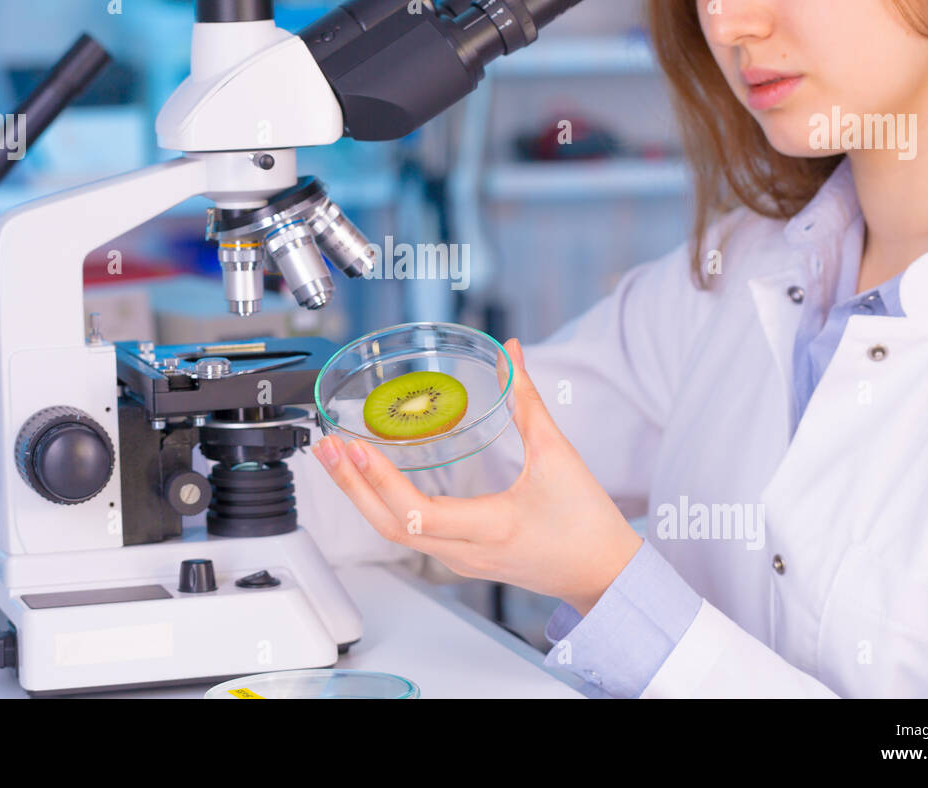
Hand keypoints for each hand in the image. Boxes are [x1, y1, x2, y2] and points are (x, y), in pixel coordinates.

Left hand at [311, 338, 642, 615]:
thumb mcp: (559, 457)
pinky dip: (382, 504)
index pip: (416, 513)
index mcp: (488, 528)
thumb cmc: (587, 526)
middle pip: (388, 526)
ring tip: (337, 458)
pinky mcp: (460, 557)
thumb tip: (512, 353)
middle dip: (350, 485)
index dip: (380, 480)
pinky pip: (409, 534)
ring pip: (394, 533)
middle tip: (324, 446)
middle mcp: (463, 551)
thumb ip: (529, 401)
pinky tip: (371, 479)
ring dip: (361, 495)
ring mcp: (458, 559)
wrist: (603, 574)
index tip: (355, 447)